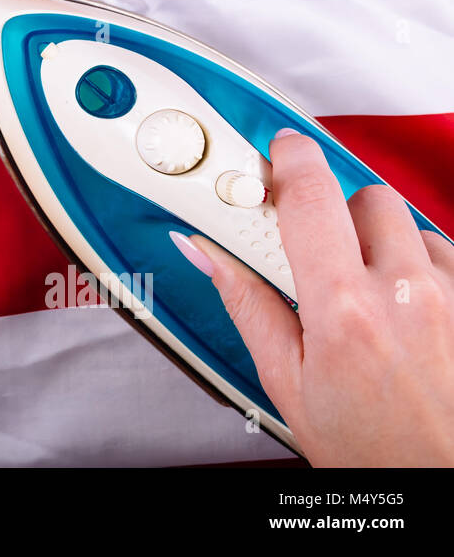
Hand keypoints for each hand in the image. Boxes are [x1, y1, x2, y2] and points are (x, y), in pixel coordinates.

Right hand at [174, 129, 453, 465]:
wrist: (440, 485)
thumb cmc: (369, 448)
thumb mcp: (285, 382)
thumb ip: (246, 303)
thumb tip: (205, 252)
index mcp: (344, 310)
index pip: (311, 196)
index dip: (290, 159)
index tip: (277, 150)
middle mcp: (408, 294)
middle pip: (364, 199)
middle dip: (336, 214)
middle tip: (317, 254)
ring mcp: (453, 297)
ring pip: (409, 226)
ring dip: (382, 245)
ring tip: (368, 296)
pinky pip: (446, 255)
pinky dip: (422, 270)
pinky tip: (407, 310)